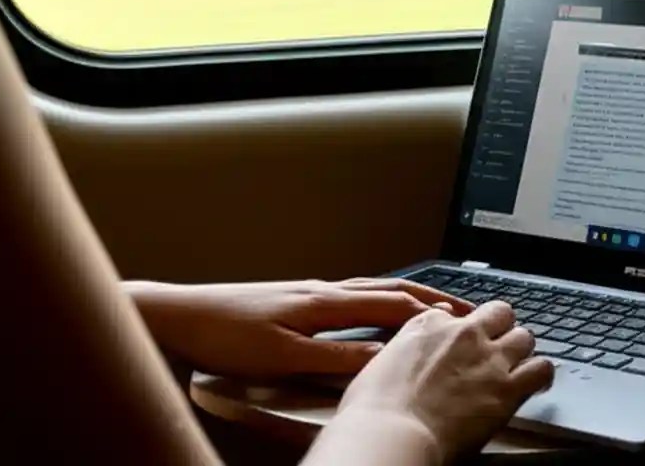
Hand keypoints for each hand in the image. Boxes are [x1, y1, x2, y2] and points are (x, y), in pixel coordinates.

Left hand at [126, 278, 471, 379]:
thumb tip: (383, 356)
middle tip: (465, 308)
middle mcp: (322, 291)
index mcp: (325, 303)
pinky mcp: (295, 299)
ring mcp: (309, 292)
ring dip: (408, 295)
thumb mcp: (282, 357)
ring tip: (434, 305)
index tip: (465, 321)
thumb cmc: (224, 335)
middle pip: (390, 289)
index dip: (432, 314)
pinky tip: (378, 308)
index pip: (393, 304)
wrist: (179, 313)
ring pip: (372, 288)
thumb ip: (334, 356)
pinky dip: (381, 298)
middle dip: (431, 298)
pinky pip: (353, 294)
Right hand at [317, 301, 553, 464]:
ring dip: (522, 350)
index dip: (459, 333)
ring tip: (518, 365)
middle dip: (500, 328)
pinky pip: (543, 368)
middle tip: (496, 348)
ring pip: (524, 336)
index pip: (453, 314)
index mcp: (427, 325)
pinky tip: (539, 383)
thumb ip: (402, 352)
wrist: (390, 435)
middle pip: (498, 313)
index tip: (458, 347)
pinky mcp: (508, 387)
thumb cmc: (374, 411)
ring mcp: (489, 358)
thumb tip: (409, 355)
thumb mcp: (378, 366)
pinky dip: (542, 375)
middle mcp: (463, 333)